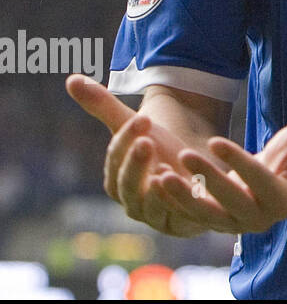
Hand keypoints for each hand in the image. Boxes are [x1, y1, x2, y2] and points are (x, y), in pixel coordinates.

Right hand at [66, 74, 209, 236]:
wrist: (199, 171)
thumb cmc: (162, 149)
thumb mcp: (138, 127)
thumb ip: (104, 106)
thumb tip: (70, 79)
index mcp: (116, 179)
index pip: (116, 158)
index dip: (127, 138)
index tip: (143, 118)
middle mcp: (132, 201)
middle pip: (127, 184)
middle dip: (135, 163)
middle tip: (147, 141)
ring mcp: (156, 215)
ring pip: (149, 206)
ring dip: (156, 190)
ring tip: (164, 170)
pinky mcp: (183, 223)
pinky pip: (178, 218)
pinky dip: (180, 204)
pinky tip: (189, 187)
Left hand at [163, 100, 286, 234]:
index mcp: (284, 199)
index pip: (259, 179)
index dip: (237, 160)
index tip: (215, 140)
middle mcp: (261, 219)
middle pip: (230, 199)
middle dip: (206, 177)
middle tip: (184, 154)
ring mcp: (238, 226)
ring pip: (206, 213)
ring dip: (183, 195)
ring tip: (160, 175)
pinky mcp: (219, 224)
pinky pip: (194, 215)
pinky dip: (176, 201)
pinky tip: (156, 182)